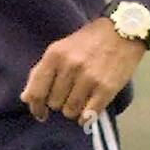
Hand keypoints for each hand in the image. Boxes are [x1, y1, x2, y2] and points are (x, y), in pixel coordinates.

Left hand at [20, 16, 146, 125]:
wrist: (123, 31)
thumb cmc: (89, 40)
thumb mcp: (61, 48)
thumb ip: (41, 71)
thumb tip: (26, 98)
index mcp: (54, 55)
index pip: (36, 92)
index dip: (36, 107)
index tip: (41, 113)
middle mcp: (69, 67)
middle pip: (54, 104)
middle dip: (59, 103)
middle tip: (69, 95)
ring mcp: (88, 78)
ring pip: (70, 111)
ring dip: (73, 110)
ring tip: (81, 100)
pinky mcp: (106, 89)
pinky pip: (88, 115)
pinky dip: (86, 118)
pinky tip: (88, 111)